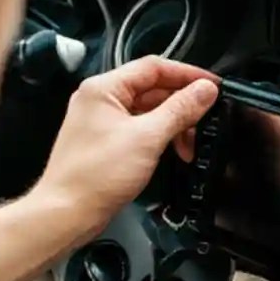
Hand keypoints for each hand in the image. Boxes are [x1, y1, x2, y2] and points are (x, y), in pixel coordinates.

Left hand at [28, 56, 218, 225]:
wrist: (67, 213)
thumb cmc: (98, 175)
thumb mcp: (147, 138)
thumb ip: (179, 110)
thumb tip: (206, 90)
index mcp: (103, 88)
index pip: (153, 67)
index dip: (187, 74)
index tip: (212, 86)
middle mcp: (100, 99)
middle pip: (151, 89)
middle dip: (182, 104)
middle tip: (208, 118)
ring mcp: (102, 122)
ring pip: (148, 111)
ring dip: (173, 124)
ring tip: (191, 144)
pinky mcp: (106, 143)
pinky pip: (140, 130)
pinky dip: (160, 137)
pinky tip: (175, 151)